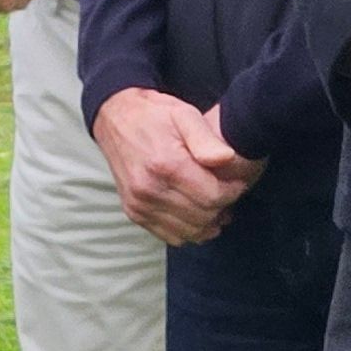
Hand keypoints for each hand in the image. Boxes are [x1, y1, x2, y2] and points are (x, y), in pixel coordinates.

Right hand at [90, 86, 255, 244]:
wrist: (114, 120)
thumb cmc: (154, 116)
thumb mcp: (184, 115)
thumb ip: (207, 138)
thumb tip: (227, 159)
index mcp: (165, 165)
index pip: (214, 197)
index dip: (233, 191)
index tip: (236, 181)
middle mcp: (148, 189)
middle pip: (204, 216)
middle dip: (222, 206)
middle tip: (226, 191)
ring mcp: (138, 204)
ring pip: (190, 232)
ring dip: (208, 222)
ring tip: (213, 203)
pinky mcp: (134, 212)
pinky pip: (171, 236)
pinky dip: (189, 230)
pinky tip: (194, 213)